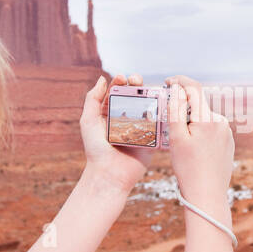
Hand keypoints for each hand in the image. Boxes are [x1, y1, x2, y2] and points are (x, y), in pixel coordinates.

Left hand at [80, 73, 153, 193]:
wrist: (109, 174)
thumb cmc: (96, 149)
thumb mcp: (88, 121)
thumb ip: (93, 99)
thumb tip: (102, 78)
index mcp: (110, 114)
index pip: (117, 93)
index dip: (120, 82)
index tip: (122, 77)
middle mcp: (125, 119)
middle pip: (134, 97)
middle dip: (136, 85)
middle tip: (136, 80)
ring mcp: (139, 128)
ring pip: (148, 107)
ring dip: (150, 95)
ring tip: (149, 88)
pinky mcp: (151, 138)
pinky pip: (158, 123)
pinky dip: (162, 112)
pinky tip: (163, 102)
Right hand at [165, 74, 233, 206]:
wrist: (208, 195)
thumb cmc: (189, 168)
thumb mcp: (177, 138)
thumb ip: (176, 110)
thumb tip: (177, 89)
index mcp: (207, 118)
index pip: (194, 88)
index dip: (179, 81)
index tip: (168, 82)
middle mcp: (220, 122)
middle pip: (198, 106)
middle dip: (183, 111)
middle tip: (171, 130)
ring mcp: (226, 133)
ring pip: (204, 119)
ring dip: (192, 125)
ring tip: (184, 148)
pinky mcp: (228, 143)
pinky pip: (211, 131)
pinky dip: (200, 134)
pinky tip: (195, 153)